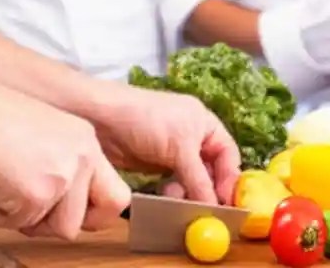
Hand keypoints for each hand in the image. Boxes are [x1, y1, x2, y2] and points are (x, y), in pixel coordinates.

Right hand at [0, 83, 129, 238]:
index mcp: (85, 141)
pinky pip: (17, 224)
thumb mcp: (41, 132)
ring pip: (54, 229)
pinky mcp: (37, 196)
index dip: (95, 214)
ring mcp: (63, 179)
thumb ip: (60, 163)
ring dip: (26, 218)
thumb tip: (58, 200)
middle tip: (28, 203)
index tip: (75, 215)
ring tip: (3, 184)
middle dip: (57, 224)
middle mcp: (82, 159)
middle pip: (87, 220)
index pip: (116, 195)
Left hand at [90, 84, 240, 204]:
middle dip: (207, 190)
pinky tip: (166, 200)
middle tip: (206, 212)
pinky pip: (172, 185)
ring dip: (188, 194)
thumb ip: (198, 178)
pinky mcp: (154, 165)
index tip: (227, 203)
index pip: (227, 154)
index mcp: (204, 123)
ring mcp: (172, 152)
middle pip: (210, 170)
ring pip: (191, 180)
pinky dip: (173, 195)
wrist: (101, 118)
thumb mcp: (179, 146)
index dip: (229, 178)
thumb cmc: (145, 119)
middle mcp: (192, 137)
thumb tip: (213, 207)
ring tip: (177, 201)